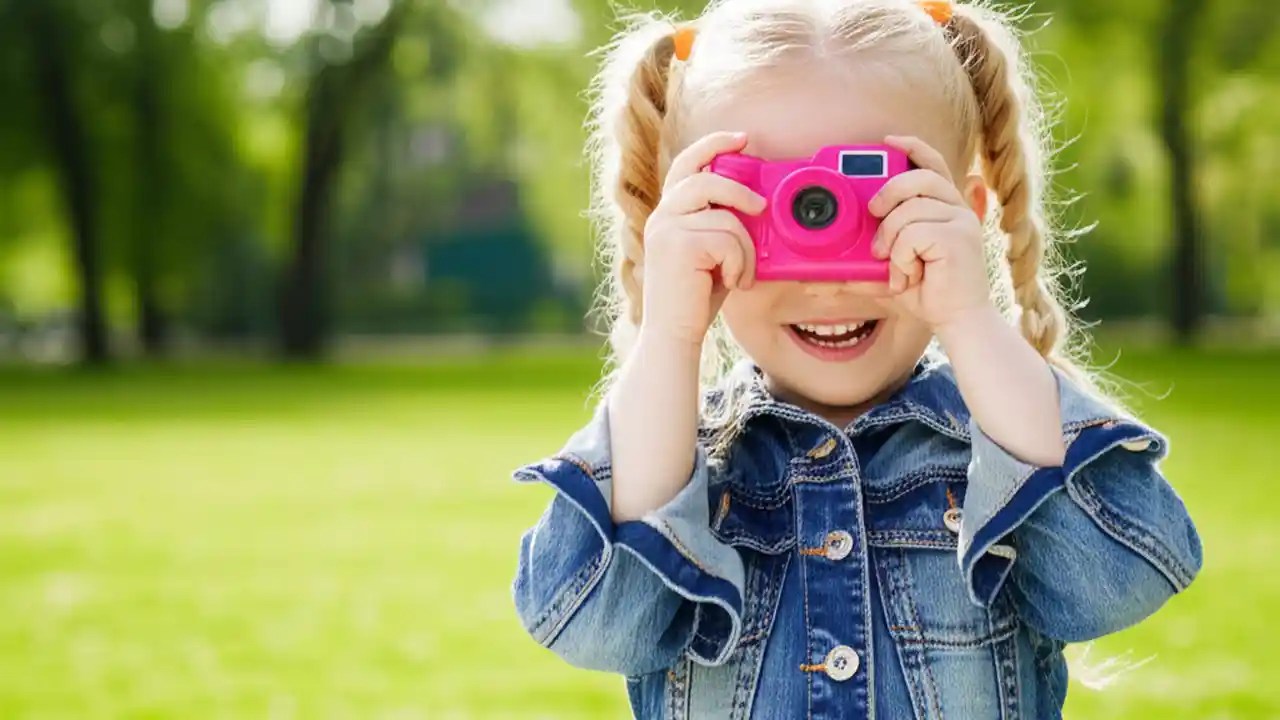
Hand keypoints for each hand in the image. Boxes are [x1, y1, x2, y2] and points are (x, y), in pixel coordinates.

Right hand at [638, 131, 766, 346]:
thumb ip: (721, 225)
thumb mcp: (712, 254)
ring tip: (742, 272)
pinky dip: (740, 263)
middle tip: (761, 208)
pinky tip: (733, 282)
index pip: (687, 164)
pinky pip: (728, 239)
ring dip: (745, 248)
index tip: (741, 139)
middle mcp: (662, 216)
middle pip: (707, 180)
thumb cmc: (696, 299)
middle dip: (741, 192)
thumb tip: (756, 201)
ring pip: (725, 217)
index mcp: (668, 214)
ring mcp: (666, 229)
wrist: (674, 335)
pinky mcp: (678, 245)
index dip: (713, 145)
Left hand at [868, 135, 992, 331]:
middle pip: (918, 178)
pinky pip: (913, 234)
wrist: (957, 320)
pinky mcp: (959, 237)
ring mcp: (961, 221)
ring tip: (895, 265)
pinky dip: (901, 257)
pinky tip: (909, 275)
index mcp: (945, 207)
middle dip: (887, 193)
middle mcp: (958, 208)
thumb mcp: (889, 272)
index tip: (888, 141)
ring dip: (891, 240)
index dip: (912, 147)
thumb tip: (823, 274)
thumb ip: (864, 264)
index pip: (932, 164)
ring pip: (909, 210)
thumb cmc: (928, 293)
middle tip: (873, 216)